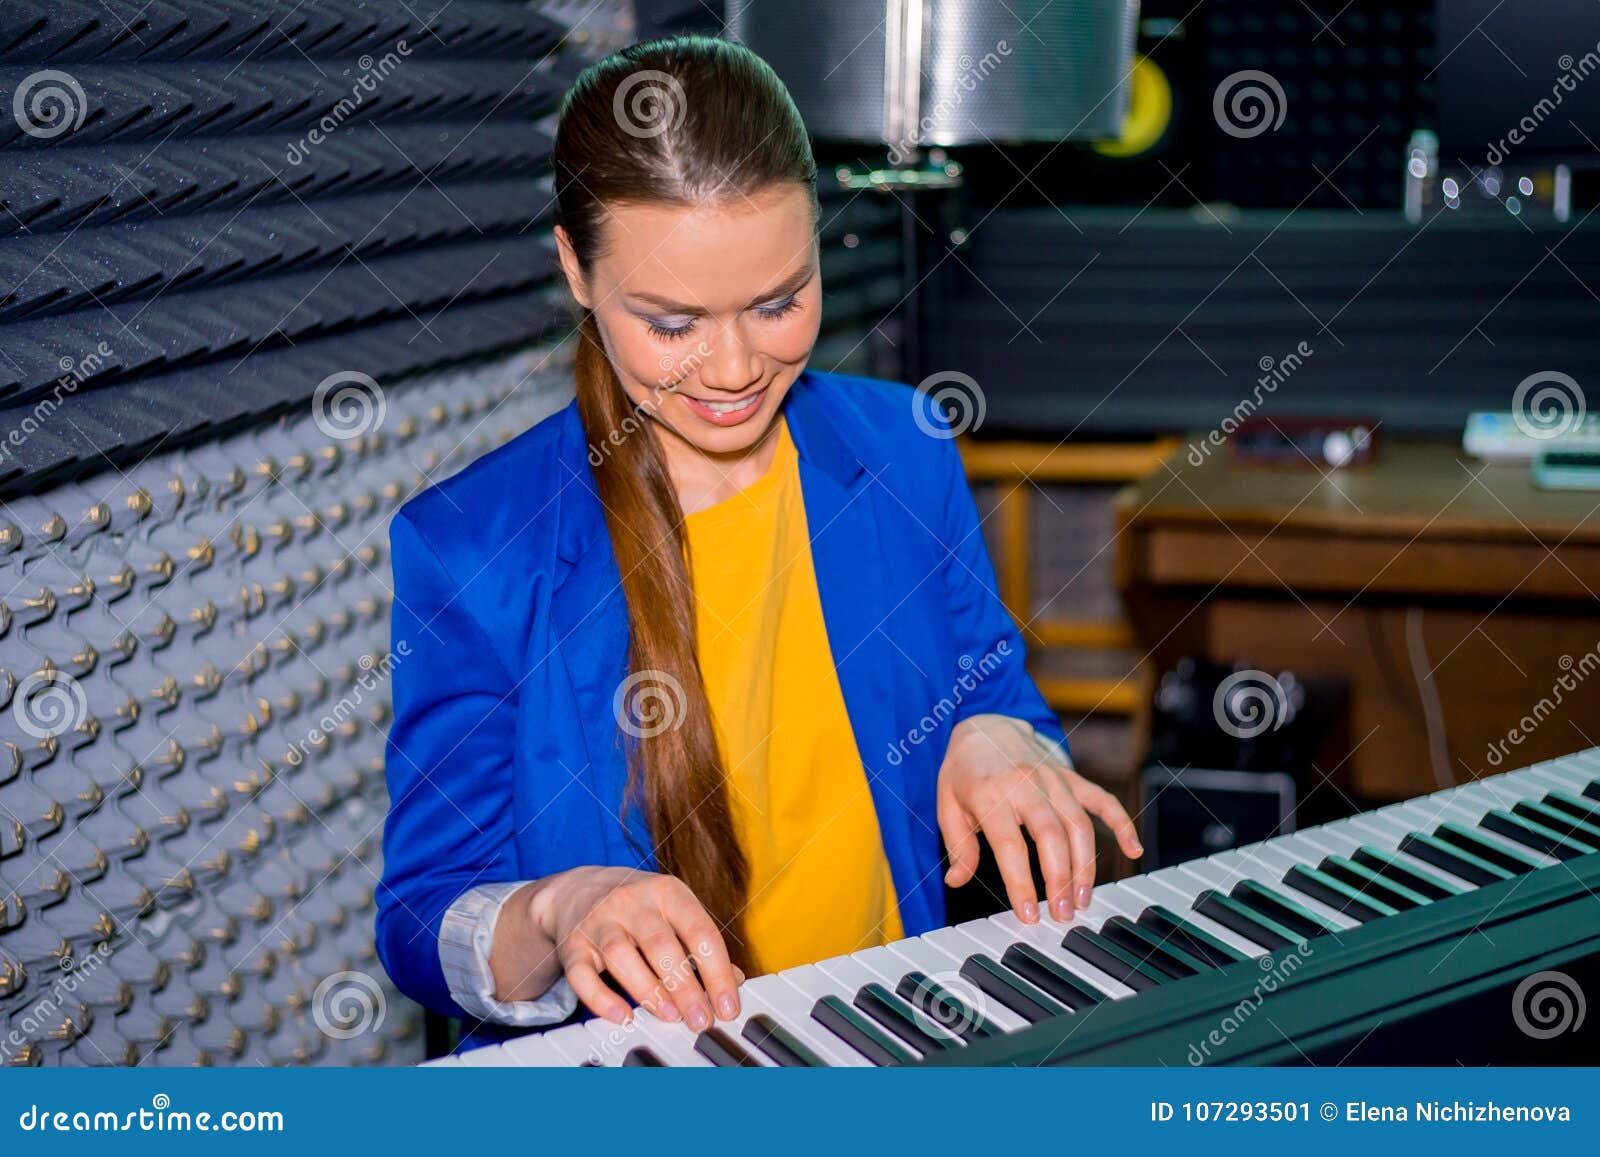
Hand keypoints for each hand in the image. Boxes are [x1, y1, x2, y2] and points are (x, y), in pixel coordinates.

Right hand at [529, 866, 741, 1030]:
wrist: (578, 889)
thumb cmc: (638, 906)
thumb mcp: (674, 911)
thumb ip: (701, 944)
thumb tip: (734, 981)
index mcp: (668, 891)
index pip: (699, 931)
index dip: (717, 972)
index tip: (727, 1007)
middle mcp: (632, 901)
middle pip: (661, 944)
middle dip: (685, 987)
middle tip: (700, 1020)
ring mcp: (599, 921)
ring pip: (620, 955)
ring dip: (647, 991)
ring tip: (669, 1017)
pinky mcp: (573, 944)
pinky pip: (582, 974)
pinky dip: (601, 999)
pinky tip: (622, 1017)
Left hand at [937, 714, 1142, 923]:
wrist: (985, 726)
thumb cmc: (965, 771)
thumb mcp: (947, 805)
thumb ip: (958, 846)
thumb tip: (955, 881)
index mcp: (990, 794)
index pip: (1010, 845)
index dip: (1021, 883)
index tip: (1029, 914)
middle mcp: (1025, 784)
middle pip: (1051, 835)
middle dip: (1061, 879)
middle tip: (1064, 914)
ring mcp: (1052, 779)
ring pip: (1078, 824)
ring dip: (1085, 865)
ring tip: (1083, 899)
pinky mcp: (1070, 777)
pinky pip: (1101, 799)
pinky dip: (1121, 823)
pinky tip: (1133, 849)